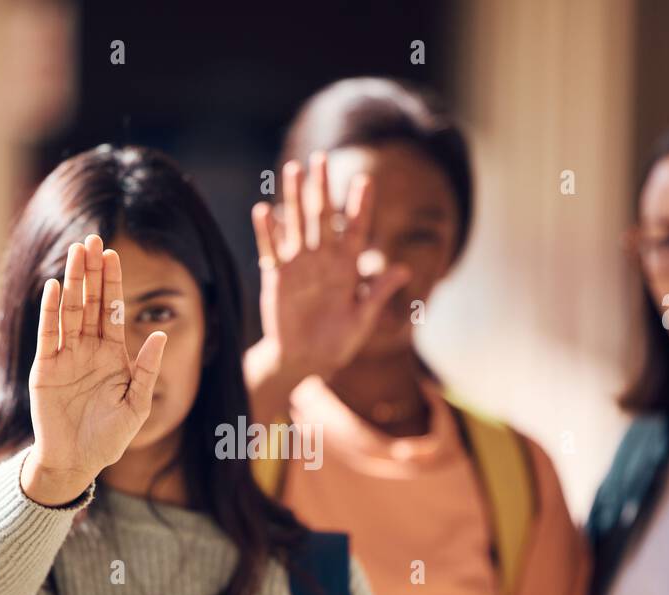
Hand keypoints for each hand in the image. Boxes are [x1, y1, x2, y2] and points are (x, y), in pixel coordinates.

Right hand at [22, 235, 166, 505]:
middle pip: (89, 302)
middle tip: (92, 239)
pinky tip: (53, 288)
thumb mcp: (137, 404)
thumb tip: (159, 335)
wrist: (78, 462)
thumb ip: (147, 369)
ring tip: (75, 252)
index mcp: (112, 355)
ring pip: (69, 311)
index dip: (112, 282)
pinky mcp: (44, 369)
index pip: (111, 311)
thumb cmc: (110, 437)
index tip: (113, 254)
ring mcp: (65, 357)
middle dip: (91, 271)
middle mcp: (87, 350)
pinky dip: (50, 312)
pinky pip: (48, 335)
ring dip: (71, 282)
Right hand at [251, 152, 410, 382]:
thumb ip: (378, 293)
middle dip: (322, 188)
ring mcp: (299, 266)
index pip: (356, 230)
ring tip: (292, 170)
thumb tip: (404, 269)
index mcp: (347, 268)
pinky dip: (267, 232)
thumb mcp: (362, 319)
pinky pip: (271, 250)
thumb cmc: (337, 343)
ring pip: (297, 224)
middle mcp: (324, 260)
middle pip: (323, 217)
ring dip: (293, 198)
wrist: (305, 361)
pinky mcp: (278, 278)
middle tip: (321, 158)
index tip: (364, 180)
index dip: (360, 206)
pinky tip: (264, 210)